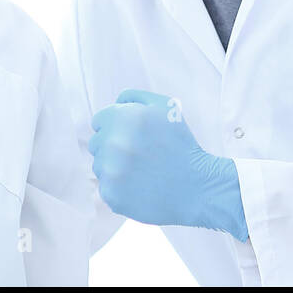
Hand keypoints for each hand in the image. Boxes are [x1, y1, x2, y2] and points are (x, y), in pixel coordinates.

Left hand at [89, 90, 247, 240]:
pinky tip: (139, 186)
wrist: (196, 187)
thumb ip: (135, 97)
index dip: (115, 127)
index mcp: (124, 118)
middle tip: (138, 155)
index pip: (99, 121)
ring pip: (99, 166)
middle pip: (96, 144)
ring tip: (141, 171)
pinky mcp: (111, 195)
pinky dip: (118, 188)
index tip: (131, 137)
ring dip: (114, 167)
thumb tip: (115, 102)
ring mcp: (110, 171)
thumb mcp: (166, 108)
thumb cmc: (181, 145)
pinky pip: (105, 187)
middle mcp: (113, 142)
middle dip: (112, 146)